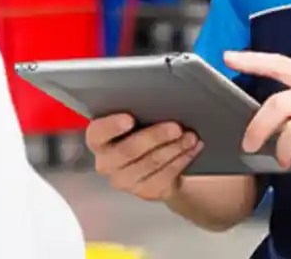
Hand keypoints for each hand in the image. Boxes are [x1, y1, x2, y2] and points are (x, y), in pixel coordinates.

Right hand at [84, 113, 203, 201]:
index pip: (97, 134)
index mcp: (99, 140)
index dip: (111, 127)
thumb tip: (159, 99)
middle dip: (155, 137)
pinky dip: (183, 159)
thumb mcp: (137, 120)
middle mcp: (107, 163)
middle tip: (176, 127)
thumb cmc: (143, 131)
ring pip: (151, 163)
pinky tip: (193, 148)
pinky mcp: (146, 191)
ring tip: (191, 136)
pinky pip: (166, 175)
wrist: (155, 163)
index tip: (129, 118)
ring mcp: (125, 181)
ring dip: (175, 148)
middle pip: (128, 151)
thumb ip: (138, 111)